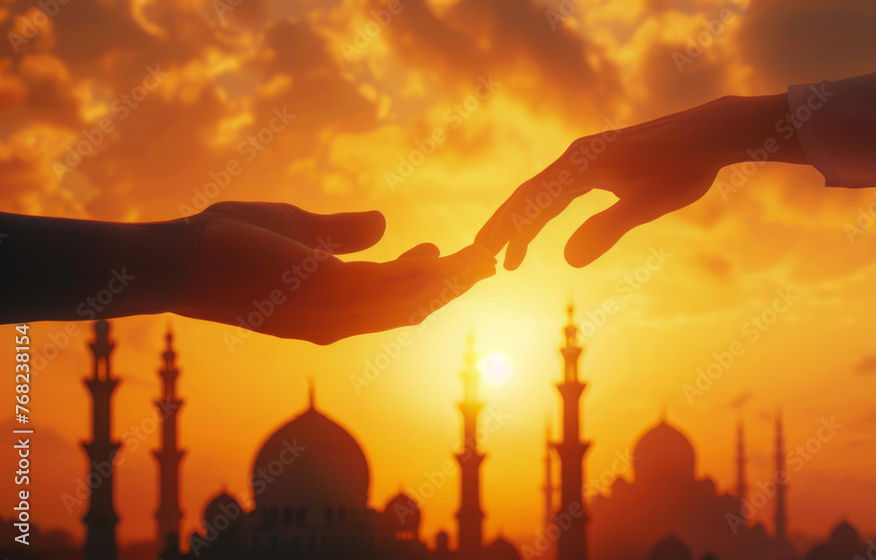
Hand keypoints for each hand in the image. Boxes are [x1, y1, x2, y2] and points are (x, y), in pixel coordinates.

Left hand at [175, 202, 495, 344]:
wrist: (174, 260)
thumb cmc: (225, 245)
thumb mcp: (293, 232)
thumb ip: (339, 233)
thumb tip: (385, 224)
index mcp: (328, 309)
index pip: (389, 303)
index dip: (425, 287)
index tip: (450, 260)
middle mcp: (333, 319)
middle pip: (406, 309)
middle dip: (448, 290)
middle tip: (486, 266)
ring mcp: (327, 308)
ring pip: (403, 301)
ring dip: (445, 283)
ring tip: (481, 260)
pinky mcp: (319, 287)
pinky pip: (383, 285)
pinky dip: (417, 276)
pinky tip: (441, 259)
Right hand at [477, 94, 804, 268]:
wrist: (711, 133)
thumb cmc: (683, 169)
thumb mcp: (646, 204)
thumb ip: (606, 230)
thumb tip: (568, 262)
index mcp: (581, 165)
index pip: (533, 202)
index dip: (513, 233)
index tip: (498, 262)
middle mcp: (578, 156)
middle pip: (528, 193)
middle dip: (504, 225)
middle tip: (480, 254)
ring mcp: (588, 155)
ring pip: (543, 189)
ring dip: (522, 218)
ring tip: (506, 248)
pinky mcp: (601, 159)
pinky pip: (560, 186)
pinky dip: (544, 207)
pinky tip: (543, 220)